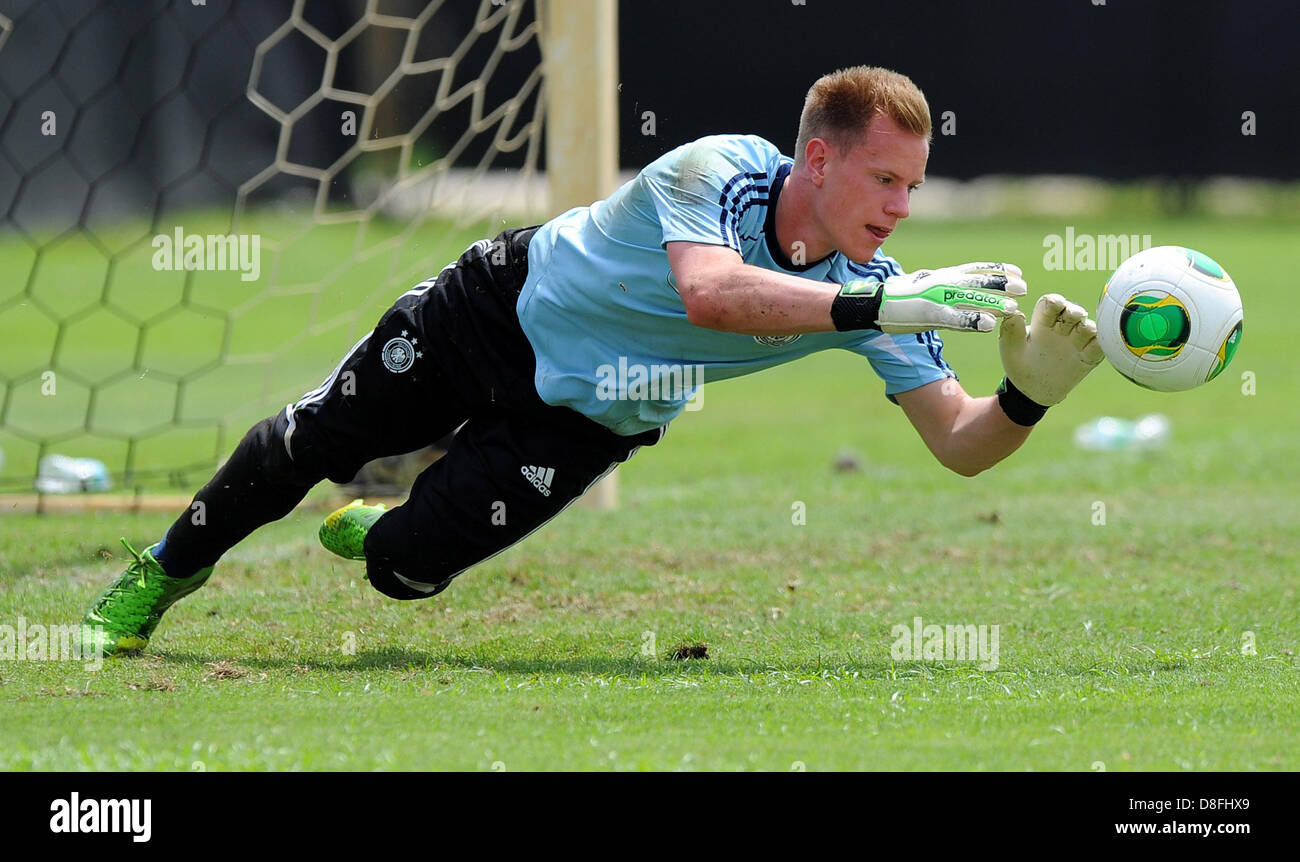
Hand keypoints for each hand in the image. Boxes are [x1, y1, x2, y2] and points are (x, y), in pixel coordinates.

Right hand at [864, 262, 1025, 333]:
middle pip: (979, 280)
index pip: (976, 268)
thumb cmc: (901, 296)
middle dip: (1003, 284)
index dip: (998, 269)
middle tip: (1023, 288)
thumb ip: (944, 287)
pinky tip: (989, 325)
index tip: (1017, 271)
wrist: (875, 303)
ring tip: (1014, 309)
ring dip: (995, 303)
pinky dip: (974, 320)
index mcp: (943, 275)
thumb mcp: (926, 286)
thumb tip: (955, 286)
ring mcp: (938, 297)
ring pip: (973, 298)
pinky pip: (956, 318)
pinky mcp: (930, 313)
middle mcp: (944, 282)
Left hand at [998, 293, 1103, 405]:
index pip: (1052, 303)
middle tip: (1070, 319)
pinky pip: (1101, 346)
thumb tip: (1016, 313)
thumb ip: (1010, 331)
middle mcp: (1062, 328)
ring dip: (1086, 328)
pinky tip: (1090, 348)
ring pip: (1090, 326)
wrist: (1033, 391)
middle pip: (1074, 311)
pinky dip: (1100, 343)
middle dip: (1073, 312)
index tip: (1055, 305)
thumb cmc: (1020, 366)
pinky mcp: (1089, 356)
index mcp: (1043, 322)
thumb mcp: (1010, 349)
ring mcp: (1077, 341)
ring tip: (1079, 336)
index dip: (1055, 301)